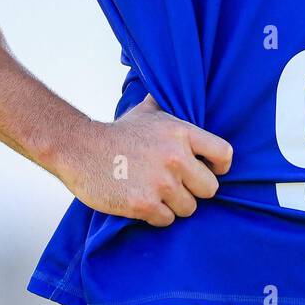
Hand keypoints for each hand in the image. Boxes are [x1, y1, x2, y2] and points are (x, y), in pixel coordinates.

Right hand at [60, 95, 232, 226]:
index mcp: (181, 132)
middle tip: (176, 186)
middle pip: (210, 188)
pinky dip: (156, 216)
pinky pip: (166, 220)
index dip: (219, 166)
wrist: (80, 149)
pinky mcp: (144, 204)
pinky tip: (142, 202)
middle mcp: (176, 157)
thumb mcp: (147, 111)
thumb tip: (177, 83)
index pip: (224, 154)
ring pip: (188, 208)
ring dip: (174, 205)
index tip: (208, 170)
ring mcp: (161, 182)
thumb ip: (168, 104)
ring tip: (155, 192)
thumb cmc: (116, 133)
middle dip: (194, 190)